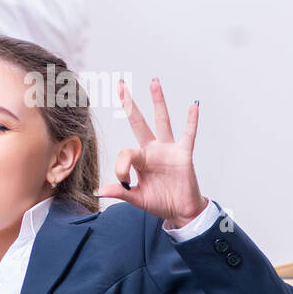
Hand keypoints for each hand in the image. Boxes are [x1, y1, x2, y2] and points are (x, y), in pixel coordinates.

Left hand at [96, 77, 208, 228]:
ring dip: (158, 101)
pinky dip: (192, 121)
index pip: (125, 153)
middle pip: (139, 122)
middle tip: (120, 84)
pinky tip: (193, 106)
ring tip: (153, 82)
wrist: (181, 211)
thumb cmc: (160, 202)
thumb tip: (99, 191)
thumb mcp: (137, 198)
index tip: (124, 182)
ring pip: (162, 121)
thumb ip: (120, 193)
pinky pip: (189, 134)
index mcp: (140, 160)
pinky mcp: (184, 154)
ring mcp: (169, 150)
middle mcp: (153, 149)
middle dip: (129, 104)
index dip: (120, 168)